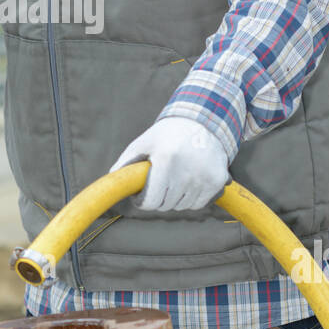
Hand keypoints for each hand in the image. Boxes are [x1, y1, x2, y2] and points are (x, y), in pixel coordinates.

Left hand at [108, 116, 229, 211]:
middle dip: (158, 199)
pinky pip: (198, 204)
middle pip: (165, 205)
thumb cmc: (168, 134)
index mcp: (166, 159)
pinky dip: (191, 199)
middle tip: (158, 184)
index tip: (142, 196)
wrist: (203, 122)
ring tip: (174, 179)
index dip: (143, 201)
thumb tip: (110, 179)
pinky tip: (188, 182)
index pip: (152, 200)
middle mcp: (187, 170)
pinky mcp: (217, 181)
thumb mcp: (144, 143)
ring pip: (181, 206)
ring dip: (175, 199)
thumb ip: (126, 162)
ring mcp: (204, 176)